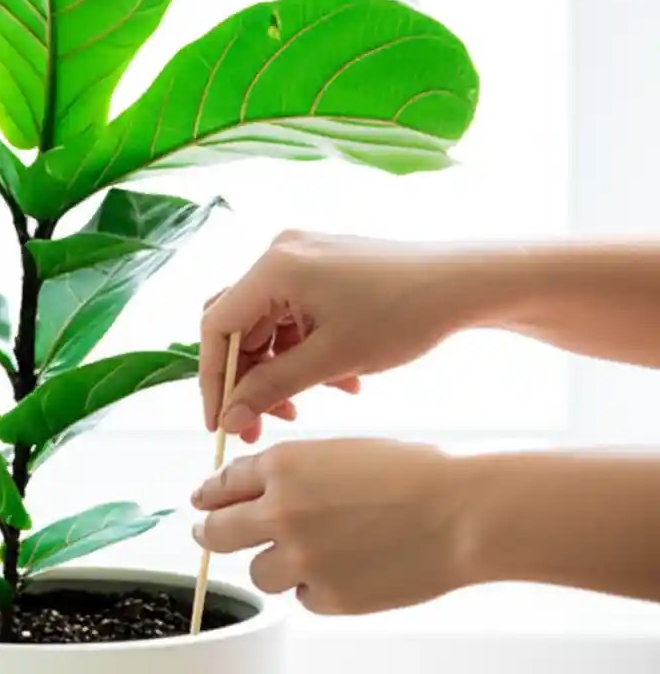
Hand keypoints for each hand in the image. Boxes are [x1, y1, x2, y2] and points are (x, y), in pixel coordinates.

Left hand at [190, 438, 467, 614]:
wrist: (462, 513)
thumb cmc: (414, 474)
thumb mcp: (339, 452)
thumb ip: (289, 473)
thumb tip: (253, 490)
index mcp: (283, 466)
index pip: (223, 483)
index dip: (210, 494)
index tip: (202, 502)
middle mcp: (280, 512)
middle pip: (216, 533)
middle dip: (209, 533)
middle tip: (207, 534)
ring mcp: (301, 559)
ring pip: (258, 572)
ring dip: (275, 563)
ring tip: (314, 550)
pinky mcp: (327, 597)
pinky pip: (302, 596)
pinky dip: (316, 587)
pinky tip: (349, 568)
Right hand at [201, 231, 474, 439]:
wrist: (466, 284)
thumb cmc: (405, 314)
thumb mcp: (332, 360)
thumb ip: (272, 388)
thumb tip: (229, 418)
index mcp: (275, 268)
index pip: (216, 327)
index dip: (213, 380)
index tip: (221, 423)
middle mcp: (280, 255)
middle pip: (239, 327)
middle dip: (248, 379)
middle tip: (260, 424)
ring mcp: (302, 258)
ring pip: (267, 327)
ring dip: (281, 370)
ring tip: (307, 406)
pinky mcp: (323, 268)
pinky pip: (294, 316)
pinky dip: (304, 352)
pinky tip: (338, 381)